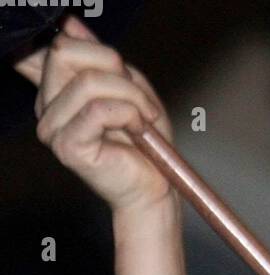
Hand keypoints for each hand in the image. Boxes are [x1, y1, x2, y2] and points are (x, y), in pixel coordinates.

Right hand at [15, 15, 173, 215]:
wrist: (155, 187)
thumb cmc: (145, 142)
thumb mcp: (131, 87)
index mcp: (57, 89)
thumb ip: (102, 57)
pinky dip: (129, 114)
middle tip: (139, 98)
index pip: (57, 46)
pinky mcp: (68, 146)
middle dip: (115, 69)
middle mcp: (47, 106)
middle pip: (66, 53)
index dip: (96, 50)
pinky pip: (99, 110)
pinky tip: (138, 130)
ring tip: (145, 118)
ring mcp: (52, 127)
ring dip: (131, 96)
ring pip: (88, 81)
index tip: (124, 75)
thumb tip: (72, 25)